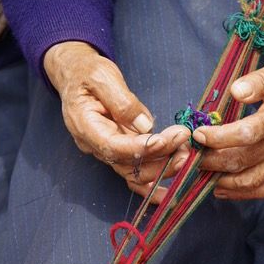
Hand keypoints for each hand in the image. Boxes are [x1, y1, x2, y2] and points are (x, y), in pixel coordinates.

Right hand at [44, 41, 189, 202]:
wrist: (77, 75)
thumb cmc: (88, 73)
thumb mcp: (102, 77)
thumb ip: (121, 101)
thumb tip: (144, 124)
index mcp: (86, 127)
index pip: (114, 146)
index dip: (141, 147)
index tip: (166, 139)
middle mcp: (96, 145)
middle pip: (128, 164)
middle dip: (159, 157)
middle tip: (184, 141)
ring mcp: (108, 151)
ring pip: (135, 172)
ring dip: (162, 167)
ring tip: (185, 152)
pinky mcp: (120, 150)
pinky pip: (135, 173)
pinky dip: (152, 183)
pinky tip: (168, 190)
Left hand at [193, 56, 263, 199]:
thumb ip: (262, 78)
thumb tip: (236, 92)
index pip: (247, 133)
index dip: (219, 137)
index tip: (198, 134)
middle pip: (242, 160)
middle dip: (210, 160)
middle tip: (188, 155)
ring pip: (249, 181)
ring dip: (220, 180)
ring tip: (198, 171)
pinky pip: (261, 188)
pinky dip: (238, 193)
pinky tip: (219, 186)